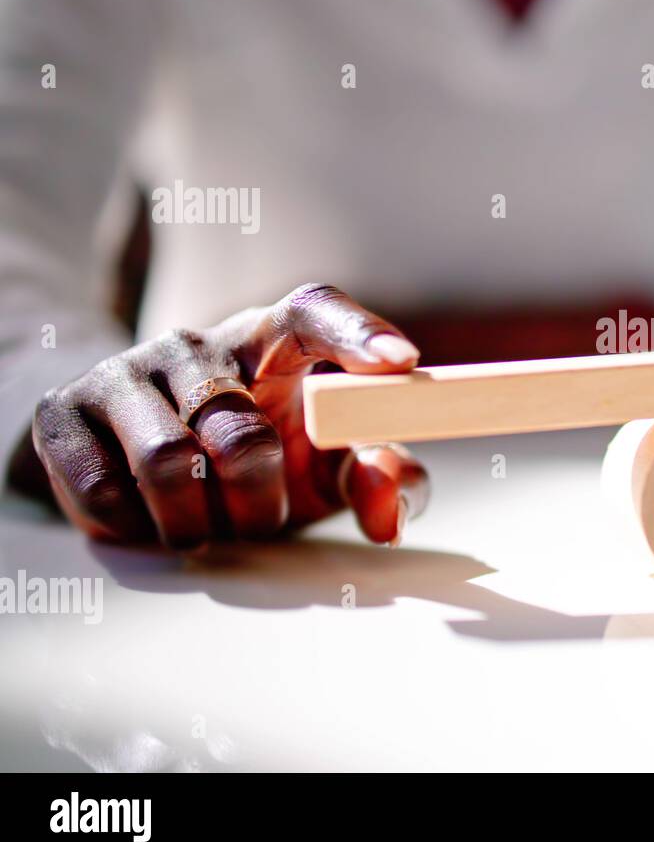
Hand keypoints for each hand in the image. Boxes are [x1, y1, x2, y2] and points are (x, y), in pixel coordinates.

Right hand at [30, 283, 429, 548]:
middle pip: (243, 436)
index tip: (400, 363)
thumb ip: (380, 479)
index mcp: (276, 340)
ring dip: (198, 525)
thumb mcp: (328, 469)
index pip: (317, 311)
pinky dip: (136, 530)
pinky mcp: (65, 411)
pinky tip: (149, 521)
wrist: (142, 464)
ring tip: (206, 526)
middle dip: (261, 506)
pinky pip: (104, 491)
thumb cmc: (266, 460)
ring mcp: (128, 369)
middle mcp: (200, 342)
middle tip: (261, 522)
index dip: (358, 334)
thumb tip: (388, 520)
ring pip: (168, 464)